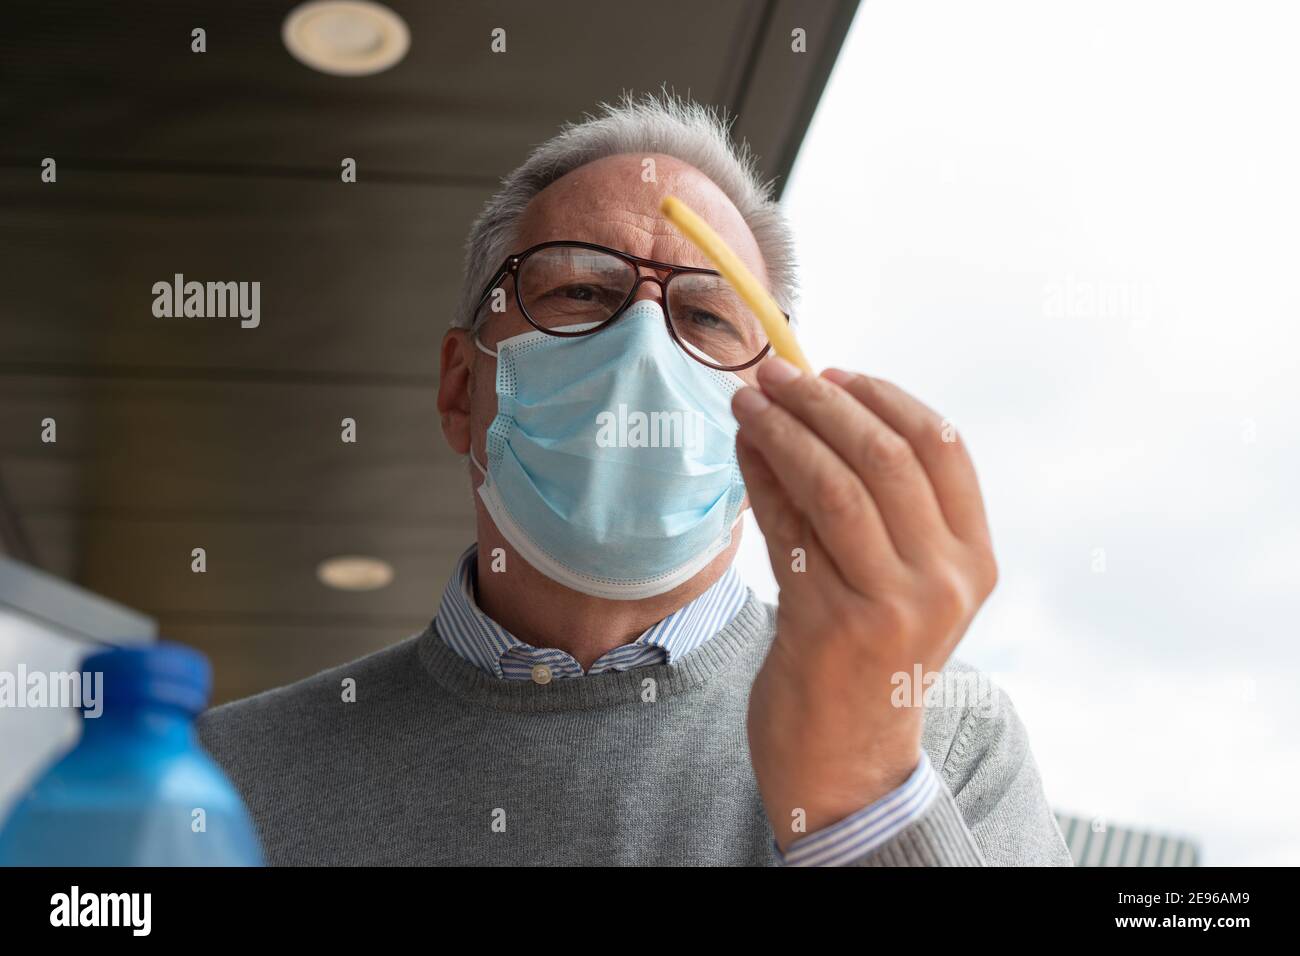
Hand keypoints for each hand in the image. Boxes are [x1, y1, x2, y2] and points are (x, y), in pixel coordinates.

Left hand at [732, 358, 997, 851]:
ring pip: (834, 483)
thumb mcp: (898, 583)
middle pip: (885, 455)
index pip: (943, 447)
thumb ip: (873, 505)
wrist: (846, 763)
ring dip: (783, 431)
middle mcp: (945, 580)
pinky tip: (741, 454)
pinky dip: (761, 480)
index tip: (834, 372)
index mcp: (974, 561)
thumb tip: (806, 405)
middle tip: (771, 372)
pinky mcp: (829, 625)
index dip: (885, 397)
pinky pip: (788, 528)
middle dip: (820, 401)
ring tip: (745, 401)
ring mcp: (891, 605)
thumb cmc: (867, 660)